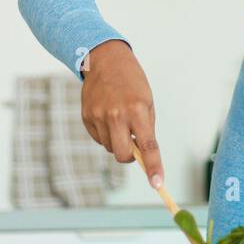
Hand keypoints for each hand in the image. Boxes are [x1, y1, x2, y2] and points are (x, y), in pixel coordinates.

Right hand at [79, 39, 162, 186]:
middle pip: (123, 155)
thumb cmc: (132, 83)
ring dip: (117, 142)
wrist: (106, 60)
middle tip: (134, 146)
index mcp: (137, 110)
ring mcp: (99, 116)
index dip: (153, 166)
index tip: (157, 183)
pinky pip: (99, 138)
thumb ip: (145, 128)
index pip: (148, 146)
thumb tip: (142, 155)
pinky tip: (108, 116)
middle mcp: (116, 115)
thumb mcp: (147, 101)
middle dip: (130, 157)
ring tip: (120, 120)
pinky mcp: (86, 117)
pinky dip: (106, 134)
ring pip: (110, 148)